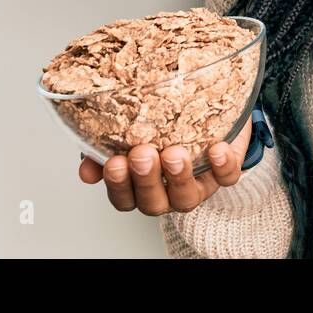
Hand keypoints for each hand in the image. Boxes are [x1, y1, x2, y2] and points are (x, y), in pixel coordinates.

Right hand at [78, 117, 252, 214]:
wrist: (206, 109)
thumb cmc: (162, 124)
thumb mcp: (127, 130)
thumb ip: (103, 146)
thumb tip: (86, 167)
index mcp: (139, 186)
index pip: (123, 198)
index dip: (118, 185)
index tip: (114, 162)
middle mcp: (166, 193)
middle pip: (152, 203)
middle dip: (146, 180)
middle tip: (143, 155)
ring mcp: (196, 185)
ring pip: (186, 197)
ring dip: (179, 177)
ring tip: (174, 154)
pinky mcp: (223, 172)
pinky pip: (226, 178)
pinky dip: (222, 166)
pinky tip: (216, 149)